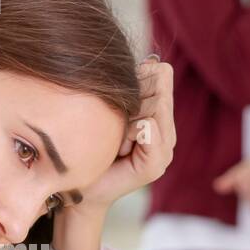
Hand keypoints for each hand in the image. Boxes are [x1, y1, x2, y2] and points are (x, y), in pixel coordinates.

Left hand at [73, 56, 176, 221]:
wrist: (81, 189)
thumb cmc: (90, 148)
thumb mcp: (110, 111)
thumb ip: (131, 90)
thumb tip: (149, 60)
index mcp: (159, 116)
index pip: (162, 75)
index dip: (139, 79)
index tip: (119, 102)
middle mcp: (168, 132)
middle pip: (159, 89)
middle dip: (132, 101)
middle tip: (116, 127)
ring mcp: (166, 149)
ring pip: (154, 107)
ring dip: (127, 119)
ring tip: (116, 140)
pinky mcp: (157, 164)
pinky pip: (147, 127)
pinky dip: (127, 133)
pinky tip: (118, 149)